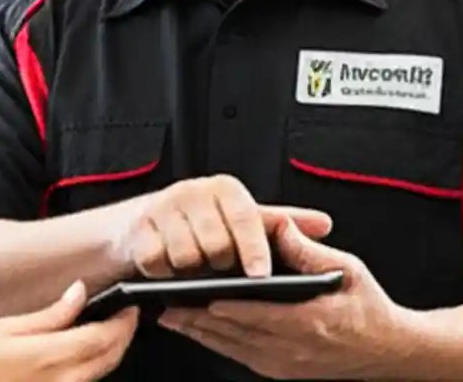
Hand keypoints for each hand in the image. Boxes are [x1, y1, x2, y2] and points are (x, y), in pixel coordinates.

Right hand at [0, 280, 138, 381]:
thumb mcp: (4, 328)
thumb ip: (49, 314)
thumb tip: (78, 292)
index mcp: (51, 355)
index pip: (104, 337)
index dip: (124, 320)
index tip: (129, 304)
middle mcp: (63, 380)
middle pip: (111, 357)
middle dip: (124, 334)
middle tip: (126, 314)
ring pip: (103, 372)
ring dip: (113, 350)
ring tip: (109, 328)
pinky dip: (97, 364)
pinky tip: (87, 352)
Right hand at [116, 175, 333, 278]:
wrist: (141, 223)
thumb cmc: (201, 222)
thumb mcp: (243, 217)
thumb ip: (282, 222)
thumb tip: (324, 224)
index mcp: (224, 189)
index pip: (245, 218)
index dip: (254, 249)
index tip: (261, 274)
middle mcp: (193, 192)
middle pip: (216, 245)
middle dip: (219, 265)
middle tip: (217, 268)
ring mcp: (162, 208)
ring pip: (186, 257)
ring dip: (191, 271)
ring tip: (193, 268)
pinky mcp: (138, 228)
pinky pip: (157, 263)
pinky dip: (164, 273)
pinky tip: (168, 269)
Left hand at [157, 215, 412, 379]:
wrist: (389, 352)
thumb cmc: (369, 308)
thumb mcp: (349, 270)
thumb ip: (309, 251)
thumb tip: (280, 228)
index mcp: (309, 321)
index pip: (255, 315)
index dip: (222, 306)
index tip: (195, 296)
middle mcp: (293, 347)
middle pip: (234, 333)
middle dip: (197, 319)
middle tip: (164, 303)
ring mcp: (285, 364)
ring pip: (231, 348)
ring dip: (199, 333)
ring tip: (170, 316)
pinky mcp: (281, 371)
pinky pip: (240, 357)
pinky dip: (216, 343)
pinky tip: (198, 330)